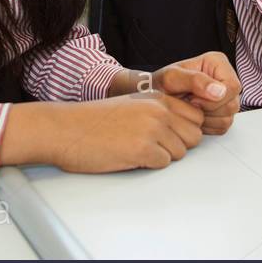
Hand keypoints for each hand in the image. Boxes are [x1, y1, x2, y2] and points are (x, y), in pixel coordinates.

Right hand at [2, 94, 204, 171]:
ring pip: (181, 153)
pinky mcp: (142, 149)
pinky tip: (129, 156)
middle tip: (153, 147)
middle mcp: (159, 109)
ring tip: (136, 149)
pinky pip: (163, 164)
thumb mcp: (133, 105)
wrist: (65, 129)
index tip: (169, 136)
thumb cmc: (94, 121)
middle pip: (194, 136)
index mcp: (158, 97)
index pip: (196, 117)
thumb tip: (184, 130)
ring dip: (162, 156)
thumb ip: (159, 112)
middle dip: (178, 145)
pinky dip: (148, 165)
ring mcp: (152, 128)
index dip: (185, 131)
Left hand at [149, 51, 241, 134]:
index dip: (215, 99)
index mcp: (217, 63)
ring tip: (190, 109)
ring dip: (207, 119)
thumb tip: (219, 91)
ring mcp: (226, 97)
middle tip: (189, 104)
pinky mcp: (223, 112)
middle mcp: (225, 78)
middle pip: (232, 104)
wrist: (156, 97)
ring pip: (229, 117)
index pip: (233, 86)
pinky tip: (194, 117)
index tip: (193, 99)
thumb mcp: (171, 78)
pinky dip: (207, 126)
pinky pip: (223, 126)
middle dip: (208, 109)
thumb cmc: (161, 84)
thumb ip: (195, 80)